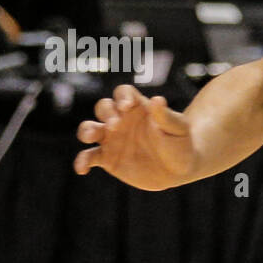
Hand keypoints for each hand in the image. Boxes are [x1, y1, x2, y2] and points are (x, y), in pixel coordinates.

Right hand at [74, 85, 195, 189]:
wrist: (179, 169)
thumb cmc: (180, 143)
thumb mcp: (178, 129)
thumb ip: (167, 116)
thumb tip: (157, 99)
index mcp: (137, 108)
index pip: (123, 93)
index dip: (122, 96)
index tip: (128, 106)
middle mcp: (121, 120)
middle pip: (104, 108)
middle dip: (106, 113)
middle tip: (115, 124)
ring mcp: (112, 139)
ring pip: (90, 129)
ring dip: (87, 131)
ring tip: (92, 136)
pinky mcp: (107, 158)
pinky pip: (89, 157)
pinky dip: (82, 161)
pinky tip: (83, 169)